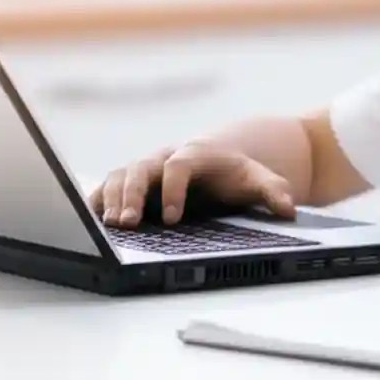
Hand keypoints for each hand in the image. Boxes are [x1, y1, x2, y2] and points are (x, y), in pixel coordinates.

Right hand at [87, 138, 296, 227]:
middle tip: (127, 223)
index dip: (172, 190)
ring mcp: (148, 168)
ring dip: (111, 198)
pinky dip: (98, 199)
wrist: (221, 159)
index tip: (171, 218)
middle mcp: (166, 157)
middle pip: (141, 168)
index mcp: (196, 154)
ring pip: (121, 174)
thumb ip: (274, 191)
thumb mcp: (259, 178)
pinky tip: (91, 218)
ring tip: (111, 225)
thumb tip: (289, 208)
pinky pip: (110, 185)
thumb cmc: (236, 172)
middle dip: (132, 195)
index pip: (179, 166)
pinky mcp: (135, 182)